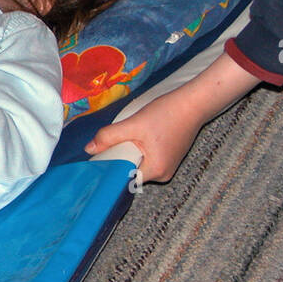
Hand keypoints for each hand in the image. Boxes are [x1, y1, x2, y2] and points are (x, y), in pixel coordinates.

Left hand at [84, 89, 205, 182]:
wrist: (193, 102)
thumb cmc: (167, 113)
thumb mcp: (133, 124)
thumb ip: (109, 137)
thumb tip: (88, 149)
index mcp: (156, 171)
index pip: (124, 178)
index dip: (109, 170)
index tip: (95, 161)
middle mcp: (163, 174)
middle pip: (130, 172)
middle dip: (117, 159)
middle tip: (104, 147)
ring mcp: (167, 166)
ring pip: (137, 164)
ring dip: (127, 153)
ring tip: (120, 140)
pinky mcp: (168, 157)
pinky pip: (146, 158)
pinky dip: (137, 150)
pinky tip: (133, 139)